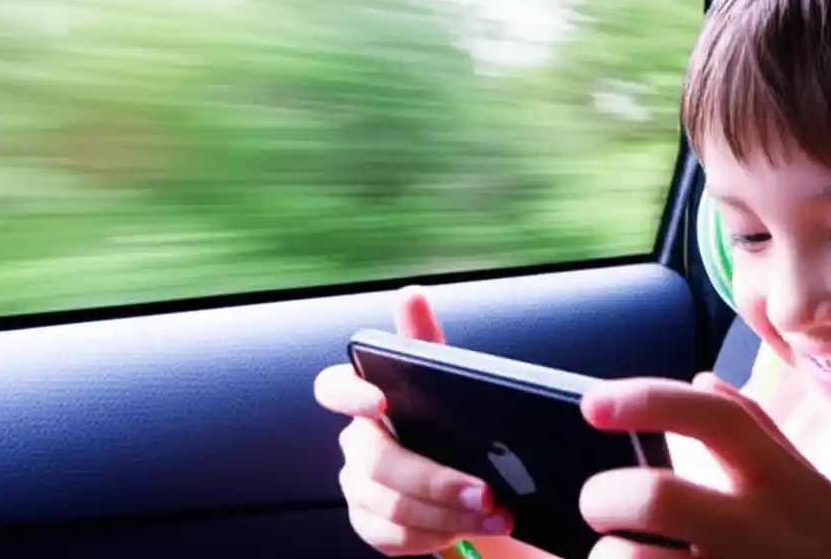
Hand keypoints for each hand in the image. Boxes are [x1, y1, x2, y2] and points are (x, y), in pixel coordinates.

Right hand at [314, 286, 514, 555]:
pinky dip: (437, 535)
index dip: (349, 394)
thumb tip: (409, 295)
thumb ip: (424, 342)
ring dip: (448, 515)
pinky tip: (470, 529)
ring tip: (497, 514)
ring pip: (392, 507)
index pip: (333, 388)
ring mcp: (359, 488)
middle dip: (434, 480)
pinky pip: (396, 538)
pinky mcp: (371, 525)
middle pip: (377, 464)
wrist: (468, 474)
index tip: (382, 401)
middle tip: (486, 492)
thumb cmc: (450, 416)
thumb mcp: (447, 379)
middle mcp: (355, 442)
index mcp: (366, 399)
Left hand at [577, 373, 830, 558]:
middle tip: (601, 508)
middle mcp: (758, 530)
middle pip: (658, 497)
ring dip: (611, 558)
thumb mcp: (808, 486)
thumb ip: (757, 431)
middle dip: (605, 497)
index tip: (593, 403)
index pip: (713, 419)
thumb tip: (702, 382)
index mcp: (778, 481)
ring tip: (622, 557)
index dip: (647, 400)